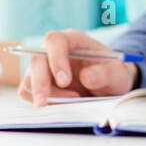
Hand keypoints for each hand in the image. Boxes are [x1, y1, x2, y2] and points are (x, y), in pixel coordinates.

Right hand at [17, 29, 137, 106]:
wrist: (109, 85)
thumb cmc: (112, 74)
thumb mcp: (117, 74)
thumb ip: (106, 74)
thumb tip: (87, 77)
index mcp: (73, 40)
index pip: (55, 41)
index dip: (56, 59)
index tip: (64, 81)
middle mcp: (54, 51)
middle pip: (36, 61)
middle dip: (40, 83)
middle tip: (46, 103)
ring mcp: (44, 67)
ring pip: (29, 80)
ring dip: (44, 95)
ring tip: (72, 101)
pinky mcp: (39, 84)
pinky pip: (28, 93)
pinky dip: (42, 102)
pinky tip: (62, 105)